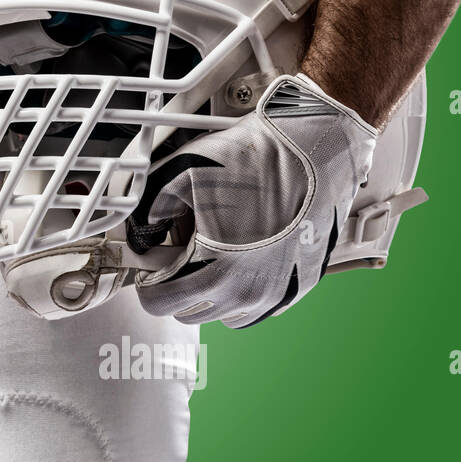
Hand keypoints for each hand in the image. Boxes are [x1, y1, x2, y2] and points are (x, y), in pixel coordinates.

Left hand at [130, 74, 376, 328]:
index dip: (148, 282)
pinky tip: (239, 257)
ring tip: (213, 250)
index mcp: (217, 270)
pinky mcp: (296, 289)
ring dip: (209, 290)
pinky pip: (254, 307)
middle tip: (180, 250)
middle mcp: (248, 292)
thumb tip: (144, 230)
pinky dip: (240, 291)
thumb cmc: (258, 158)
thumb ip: (153, 207)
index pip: (160, 303)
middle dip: (176, 283)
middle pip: (188, 310)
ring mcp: (275, 294)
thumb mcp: (184, 172)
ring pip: (222, 313)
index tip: (150, 265)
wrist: (316, 148)